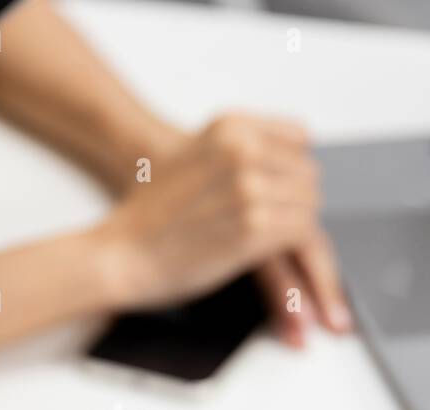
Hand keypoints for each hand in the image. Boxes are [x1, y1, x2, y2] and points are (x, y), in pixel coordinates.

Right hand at [92, 114, 350, 339]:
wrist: (120, 255)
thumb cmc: (152, 217)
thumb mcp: (195, 159)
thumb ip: (239, 154)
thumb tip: (291, 169)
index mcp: (230, 127)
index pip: (299, 139)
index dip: (293, 169)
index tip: (286, 190)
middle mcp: (242, 150)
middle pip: (307, 175)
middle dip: (296, 202)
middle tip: (278, 228)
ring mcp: (249, 189)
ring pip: (309, 206)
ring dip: (297, 230)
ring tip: (278, 249)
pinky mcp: (253, 230)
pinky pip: (303, 235)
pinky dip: (297, 253)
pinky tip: (279, 263)